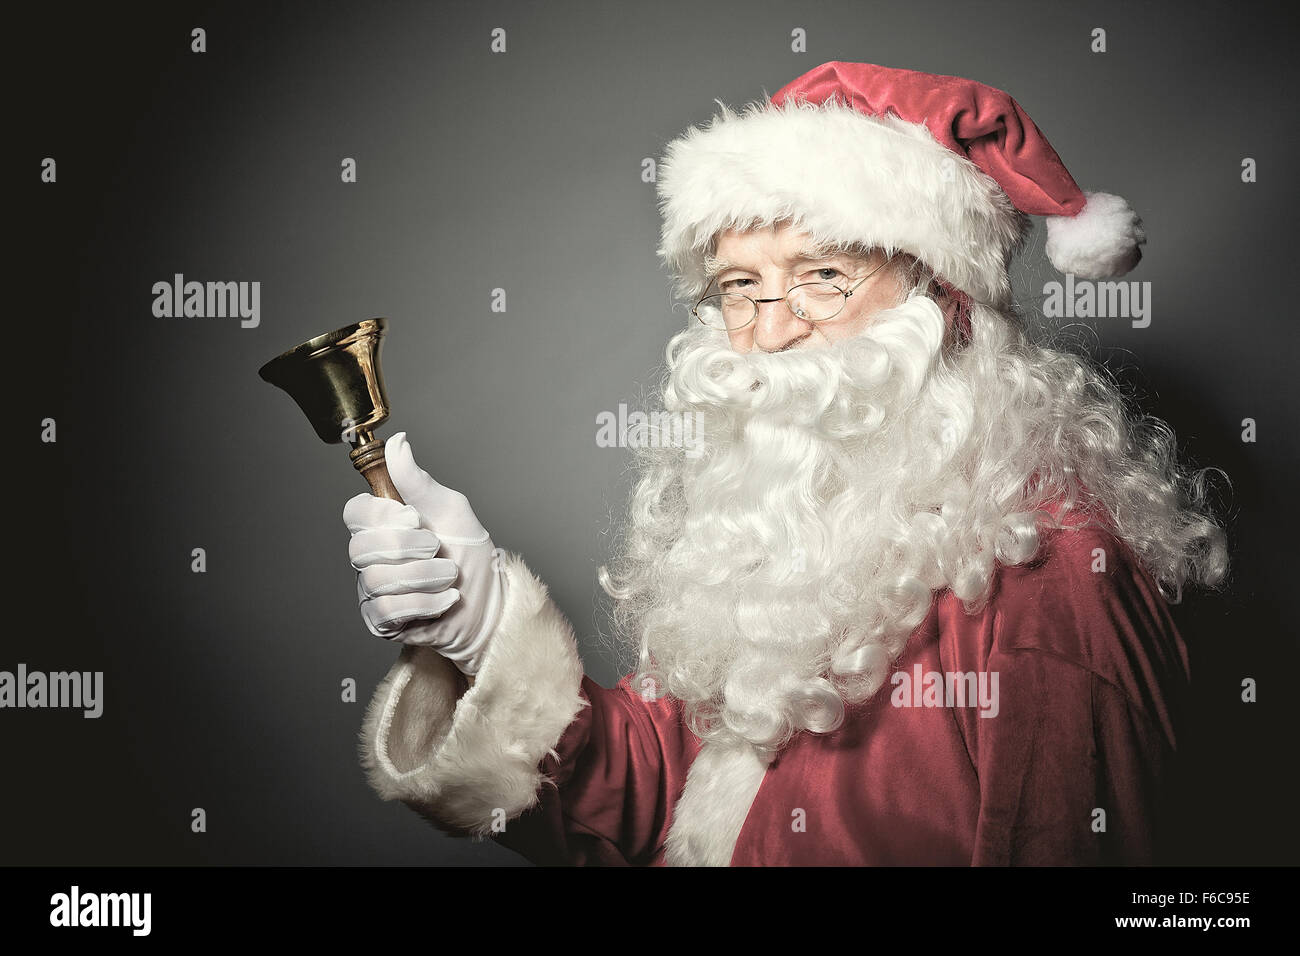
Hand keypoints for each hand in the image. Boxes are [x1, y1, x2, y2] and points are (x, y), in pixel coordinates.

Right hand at [342, 432, 505, 675]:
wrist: (491, 603)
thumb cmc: (469, 554)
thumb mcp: (450, 509)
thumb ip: (418, 481)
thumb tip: (398, 442)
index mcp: (383, 525)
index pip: (355, 512)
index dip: (382, 515)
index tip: (415, 518)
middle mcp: (371, 557)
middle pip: (361, 547)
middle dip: (408, 548)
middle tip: (437, 549)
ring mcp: (373, 590)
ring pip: (376, 579)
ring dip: (424, 577)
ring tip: (450, 577)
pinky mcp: (381, 621)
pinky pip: (388, 609)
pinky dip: (425, 603)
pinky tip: (446, 600)